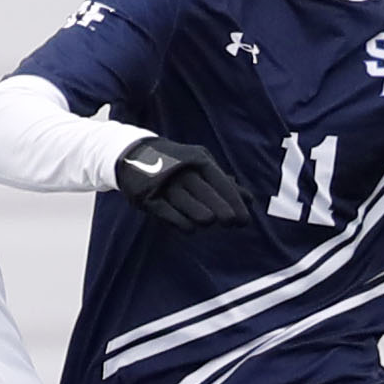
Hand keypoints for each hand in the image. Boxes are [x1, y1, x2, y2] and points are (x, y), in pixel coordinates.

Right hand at [115, 136, 249, 230]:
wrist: (133, 153)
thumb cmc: (176, 163)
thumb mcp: (200, 165)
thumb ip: (223, 182)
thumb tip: (249, 200)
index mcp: (198, 160)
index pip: (221, 182)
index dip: (234, 201)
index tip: (243, 220)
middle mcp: (182, 171)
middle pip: (205, 192)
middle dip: (221, 209)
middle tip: (232, 223)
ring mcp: (164, 183)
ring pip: (186, 202)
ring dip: (202, 215)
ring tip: (210, 222)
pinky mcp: (148, 196)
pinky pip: (167, 212)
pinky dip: (180, 221)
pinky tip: (191, 229)